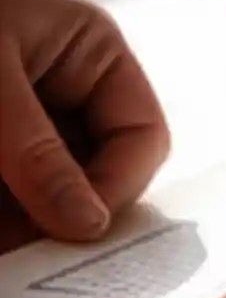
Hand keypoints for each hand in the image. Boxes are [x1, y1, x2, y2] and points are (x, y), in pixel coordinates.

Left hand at [0, 0, 167, 244]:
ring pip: (38, 190)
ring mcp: (18, 113)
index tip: (74, 231)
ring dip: (12, 218)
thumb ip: (36, 154)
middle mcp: (63, 83)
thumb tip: (86, 223)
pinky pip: (2, 190)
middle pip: (90, 170)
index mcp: (91, 50)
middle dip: (52, 210)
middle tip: (15, 247)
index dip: (117, 186)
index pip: (140, 134)